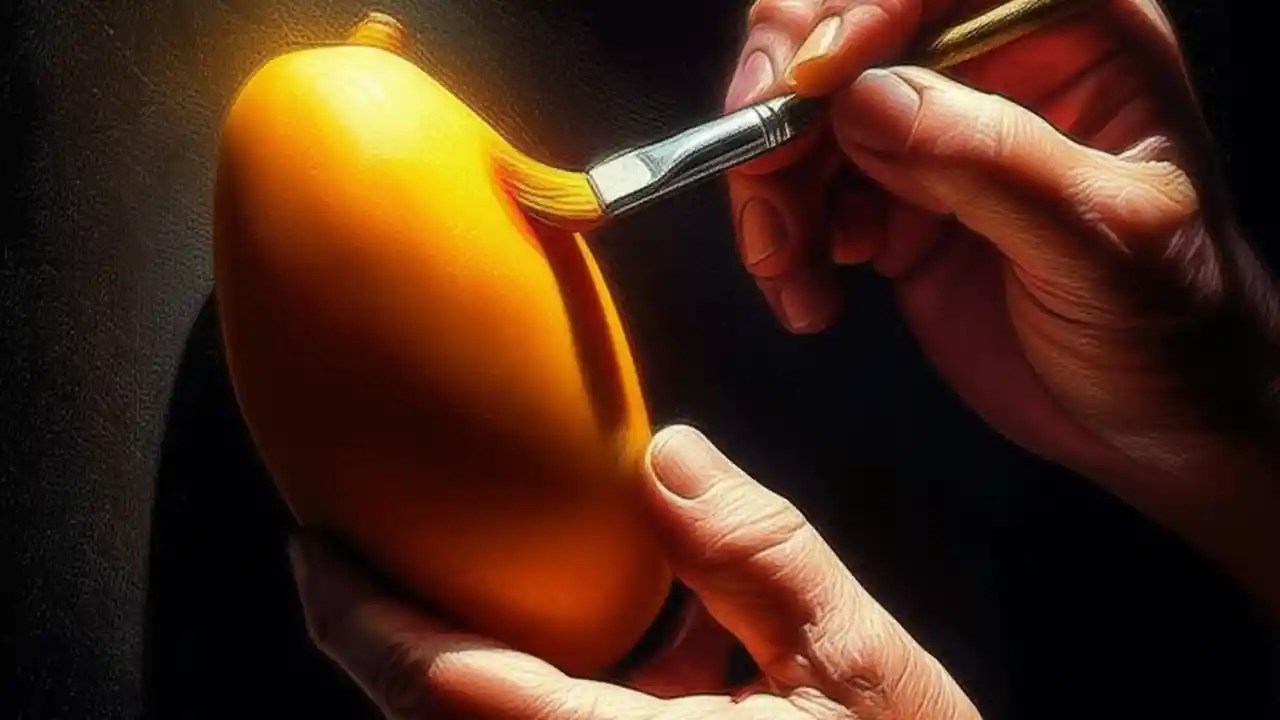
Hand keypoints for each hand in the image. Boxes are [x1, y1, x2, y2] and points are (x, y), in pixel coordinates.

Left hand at [288, 425, 980, 718]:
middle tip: (347, 562)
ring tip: (451, 582)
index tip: (312, 554)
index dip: (359, 623)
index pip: (448, 693)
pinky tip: (606, 640)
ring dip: (450, 669)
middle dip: (380, 646)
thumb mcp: (861, 664)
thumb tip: (666, 457)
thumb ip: (762, 554)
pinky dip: (535, 689)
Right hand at [724, 1, 1279, 612]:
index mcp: (1071, 33)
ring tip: (790, 273)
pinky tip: (809, 296)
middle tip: (761, 178)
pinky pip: (802, 193)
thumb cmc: (1174, 329)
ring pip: (804, 118)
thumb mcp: (1104, 243)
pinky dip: (782, 243)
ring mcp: (935, 135)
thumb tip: (864, 98)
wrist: (1156, 426)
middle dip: (787, 107)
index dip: (856, 15)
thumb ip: (992, 162)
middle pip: (842, 35)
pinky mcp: (892, 202)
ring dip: (772, 192)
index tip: (807, 86)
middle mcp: (993, 67)